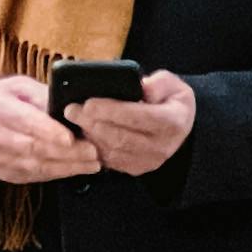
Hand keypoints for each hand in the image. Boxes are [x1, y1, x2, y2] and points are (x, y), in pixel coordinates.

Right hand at [0, 73, 101, 186]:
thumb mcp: (16, 87)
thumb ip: (41, 94)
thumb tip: (68, 106)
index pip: (24, 121)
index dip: (48, 131)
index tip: (70, 137)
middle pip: (33, 148)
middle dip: (67, 152)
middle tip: (93, 150)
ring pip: (36, 166)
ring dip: (67, 167)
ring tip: (92, 163)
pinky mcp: (4, 174)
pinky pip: (35, 176)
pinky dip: (58, 173)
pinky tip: (76, 168)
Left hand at [70, 70, 197, 175]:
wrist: (180, 126)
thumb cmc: (170, 100)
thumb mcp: (171, 83)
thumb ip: (157, 83)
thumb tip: (140, 87)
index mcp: (173, 122)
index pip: (138, 117)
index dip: (111, 110)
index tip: (88, 103)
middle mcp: (162, 145)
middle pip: (121, 136)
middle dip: (92, 122)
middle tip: (71, 110)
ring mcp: (150, 160)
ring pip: (113, 150)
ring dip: (90, 135)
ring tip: (75, 119)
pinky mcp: (137, 168)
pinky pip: (111, 160)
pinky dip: (95, 147)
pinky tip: (84, 133)